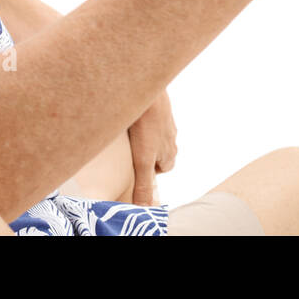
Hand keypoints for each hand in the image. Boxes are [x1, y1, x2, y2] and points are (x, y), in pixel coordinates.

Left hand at [127, 89, 176, 205]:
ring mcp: (164, 118)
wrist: (145, 90)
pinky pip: (149, 116)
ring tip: (128, 135)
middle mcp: (170, 135)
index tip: (139, 169)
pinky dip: (140, 119)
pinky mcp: (156, 104)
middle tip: (132, 152)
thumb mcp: (142, 161)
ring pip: (155, 132)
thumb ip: (143, 185)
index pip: (166, 167)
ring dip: (144, 135)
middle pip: (160, 150)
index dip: (152, 170)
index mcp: (169, 150)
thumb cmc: (146, 126)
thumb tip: (144, 207)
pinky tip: (128, 117)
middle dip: (148, 153)